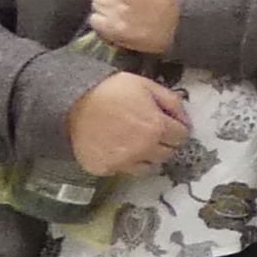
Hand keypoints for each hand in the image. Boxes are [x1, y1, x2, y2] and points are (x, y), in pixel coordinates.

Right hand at [64, 72, 189, 175]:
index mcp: (157, 128)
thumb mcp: (146, 85)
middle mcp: (144, 149)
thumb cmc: (110, 89)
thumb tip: (186, 121)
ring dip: (146, 155)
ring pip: (148, 166)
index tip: (166, 123)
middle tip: (149, 131)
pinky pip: (124, 170)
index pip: (181, 136)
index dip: (175, 128)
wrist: (70, 101)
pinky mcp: (106, 169)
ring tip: (133, 140)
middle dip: (163, 142)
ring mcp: (124, 162)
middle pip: (167, 153)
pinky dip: (124, 161)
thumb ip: (172, 103)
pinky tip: (115, 146)